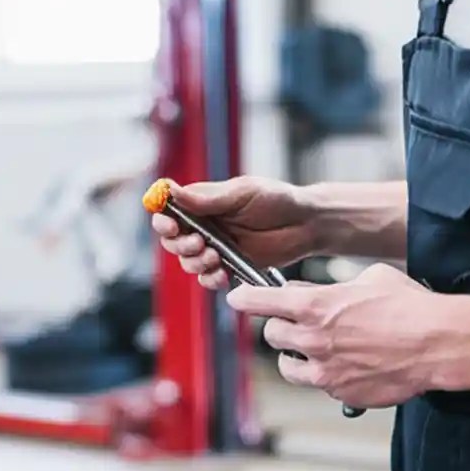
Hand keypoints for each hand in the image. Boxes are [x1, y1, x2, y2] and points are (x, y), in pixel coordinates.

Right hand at [151, 177, 318, 289]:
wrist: (306, 224)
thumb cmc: (277, 200)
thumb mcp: (242, 192)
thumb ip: (207, 198)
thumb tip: (171, 191)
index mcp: (203, 203)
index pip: (169, 212)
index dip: (164, 221)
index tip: (171, 225)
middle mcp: (205, 225)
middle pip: (172, 241)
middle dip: (180, 245)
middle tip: (199, 243)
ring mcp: (216, 247)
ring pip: (188, 262)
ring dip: (196, 262)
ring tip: (215, 256)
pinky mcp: (229, 267)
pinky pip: (208, 279)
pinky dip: (210, 279)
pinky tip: (222, 274)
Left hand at [226, 264, 446, 407]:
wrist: (437, 344)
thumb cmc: (410, 307)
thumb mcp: (369, 279)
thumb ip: (332, 287)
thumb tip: (315, 292)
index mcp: (315, 306)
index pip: (260, 301)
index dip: (244, 298)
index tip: (238, 298)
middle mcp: (312, 339)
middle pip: (270, 334)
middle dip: (278, 326)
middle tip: (293, 322)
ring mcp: (324, 370)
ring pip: (286, 365)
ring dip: (293, 355)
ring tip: (311, 348)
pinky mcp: (339, 391)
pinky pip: (316, 384)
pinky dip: (321, 375)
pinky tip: (341, 364)